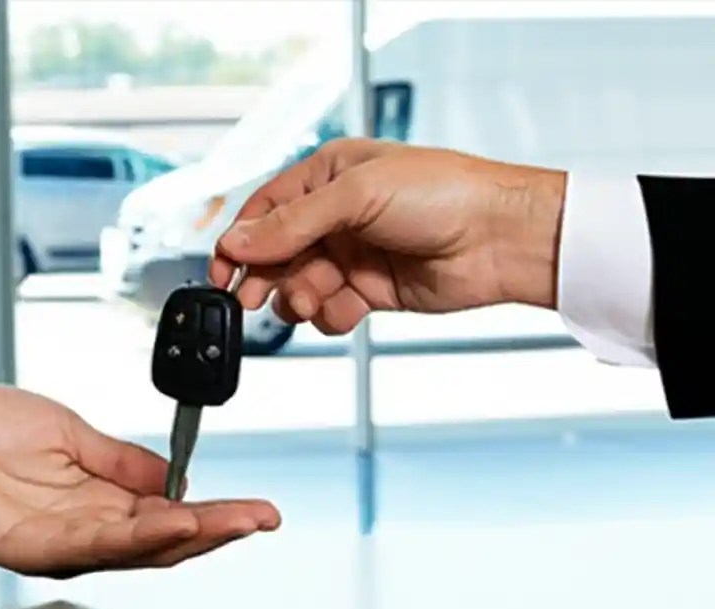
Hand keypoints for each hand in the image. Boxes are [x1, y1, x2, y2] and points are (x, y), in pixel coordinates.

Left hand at [0, 386, 280, 577]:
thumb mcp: (70, 432)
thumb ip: (120, 459)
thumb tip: (172, 473)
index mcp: (95, 499)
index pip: (165, 514)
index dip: (213, 512)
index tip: (254, 507)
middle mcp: (82, 528)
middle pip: (161, 541)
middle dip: (216, 530)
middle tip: (259, 519)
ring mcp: (57, 543)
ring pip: (135, 549)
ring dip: (188, 537)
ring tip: (231, 523)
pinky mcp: (28, 548)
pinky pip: (90, 545)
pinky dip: (134, 537)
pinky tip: (169, 524)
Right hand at [209, 138, 567, 334]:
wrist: (502, 238)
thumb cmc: (444, 194)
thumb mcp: (357, 196)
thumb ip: (292, 223)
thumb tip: (236, 241)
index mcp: (327, 176)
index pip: (264, 210)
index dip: (239, 241)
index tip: (222, 272)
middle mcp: (336, 215)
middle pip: (276, 253)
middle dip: (264, 277)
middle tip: (252, 299)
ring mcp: (353, 254)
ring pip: (299, 285)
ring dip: (298, 298)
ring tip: (314, 301)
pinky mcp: (371, 290)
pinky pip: (329, 310)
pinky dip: (329, 316)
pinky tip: (345, 310)